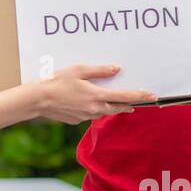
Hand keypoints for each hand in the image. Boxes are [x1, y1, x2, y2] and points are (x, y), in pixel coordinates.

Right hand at [36, 64, 155, 123]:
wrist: (38, 100)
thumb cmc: (56, 82)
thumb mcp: (79, 70)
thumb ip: (100, 71)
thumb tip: (116, 69)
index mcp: (96, 96)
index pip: (125, 97)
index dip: (140, 96)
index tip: (152, 96)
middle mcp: (94, 109)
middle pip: (118, 108)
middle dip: (129, 104)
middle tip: (138, 101)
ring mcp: (85, 116)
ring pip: (104, 112)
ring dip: (111, 107)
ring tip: (115, 100)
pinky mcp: (77, 120)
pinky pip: (91, 114)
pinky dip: (94, 108)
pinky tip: (87, 101)